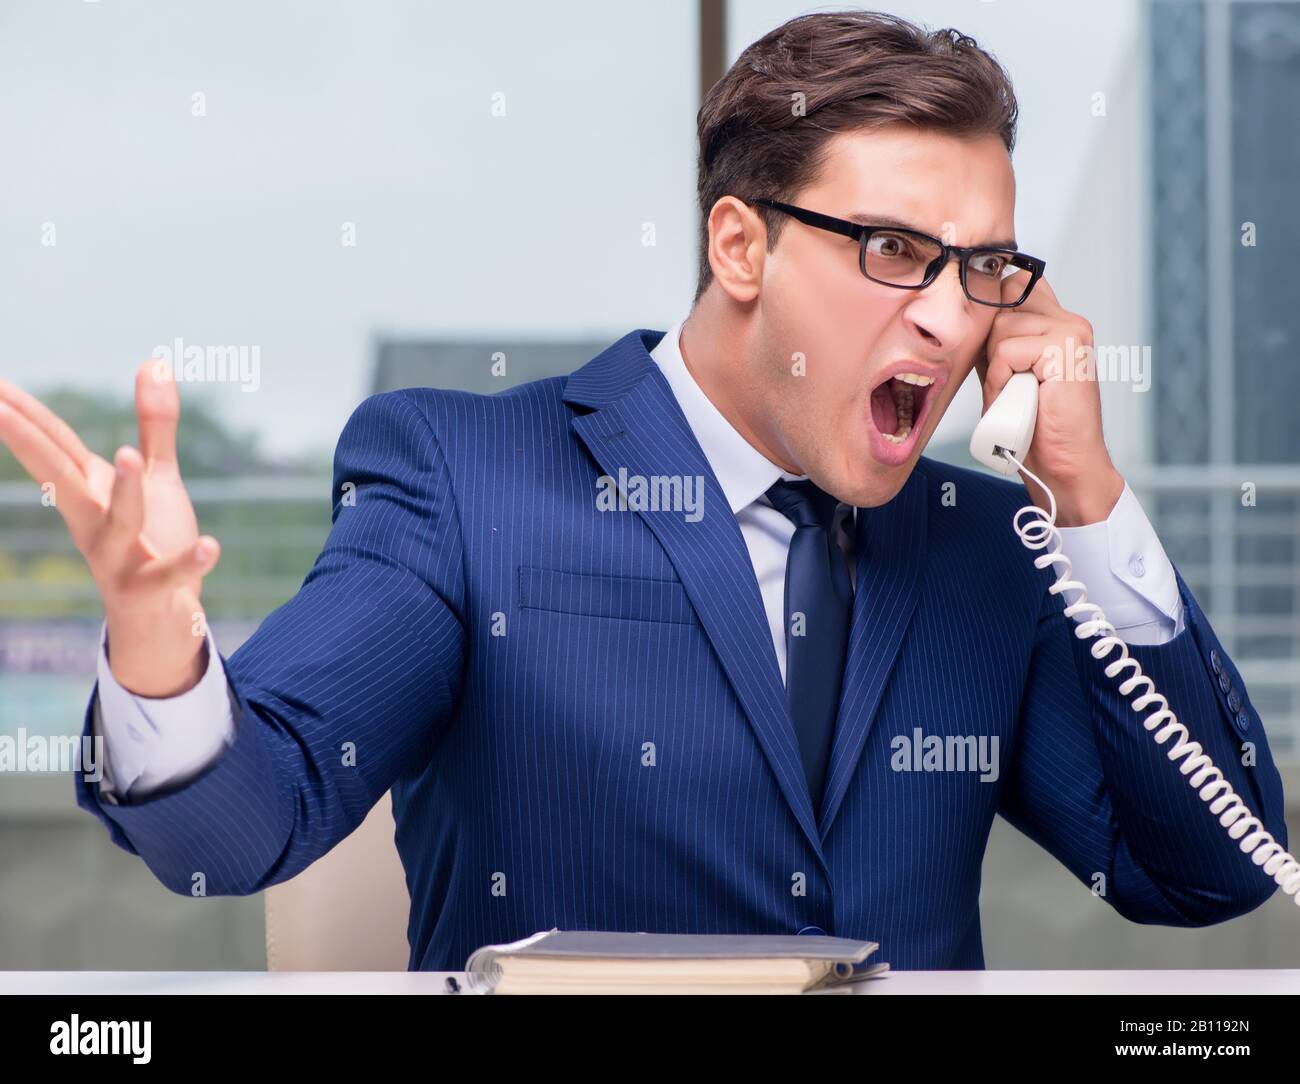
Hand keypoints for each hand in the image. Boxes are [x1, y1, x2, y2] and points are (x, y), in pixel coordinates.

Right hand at [0, 361, 220, 694]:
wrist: (159, 618)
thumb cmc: (151, 540)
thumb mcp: (156, 478)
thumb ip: (155, 425)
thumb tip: (153, 362)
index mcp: (92, 491)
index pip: (54, 445)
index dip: (23, 415)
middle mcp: (95, 522)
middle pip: (61, 478)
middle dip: (30, 444)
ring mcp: (120, 558)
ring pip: (118, 524)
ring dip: (124, 492)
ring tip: (126, 455)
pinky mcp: (152, 589)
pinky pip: (170, 576)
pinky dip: (189, 563)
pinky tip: (212, 546)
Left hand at [974, 271, 1123, 526]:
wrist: (1062, 464)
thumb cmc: (1034, 426)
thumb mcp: (1004, 374)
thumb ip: (992, 343)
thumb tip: (963, 316)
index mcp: (1056, 322)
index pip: (1015, 283)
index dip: (991, 308)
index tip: (988, 348)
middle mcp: (1067, 320)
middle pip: (1000, 302)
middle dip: (988, 344)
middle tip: (1006, 382)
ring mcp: (1070, 330)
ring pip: (1000, 327)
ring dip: (994, 369)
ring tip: (1012, 395)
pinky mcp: (1065, 347)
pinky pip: (1007, 352)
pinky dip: (1001, 380)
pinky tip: (1017, 399)